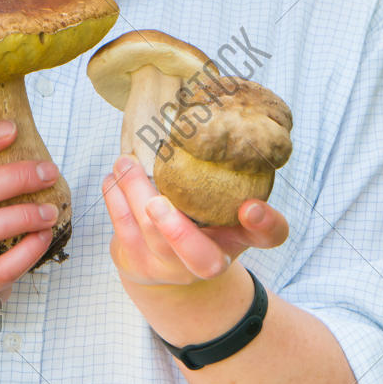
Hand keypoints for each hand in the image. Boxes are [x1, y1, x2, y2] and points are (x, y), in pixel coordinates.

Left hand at [101, 154, 288, 288]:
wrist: (167, 267)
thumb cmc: (199, 220)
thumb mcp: (219, 203)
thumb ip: (221, 174)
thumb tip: (204, 114)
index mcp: (240, 237)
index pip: (269, 236)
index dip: (265, 223)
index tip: (250, 207)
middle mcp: (212, 260)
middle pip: (203, 260)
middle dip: (178, 232)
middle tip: (156, 204)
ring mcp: (172, 268)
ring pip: (152, 238)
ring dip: (134, 194)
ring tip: (125, 163)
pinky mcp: (139, 264)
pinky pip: (124, 231)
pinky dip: (116, 199)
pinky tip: (113, 177)